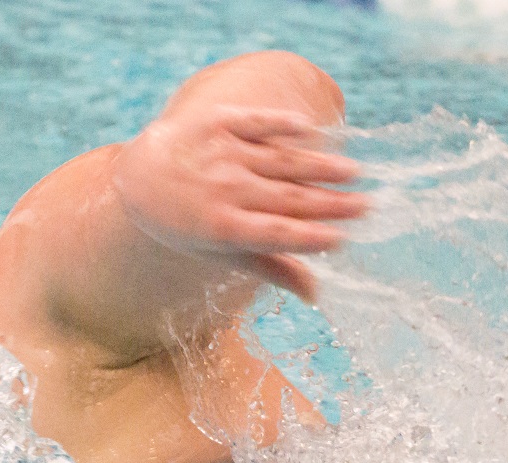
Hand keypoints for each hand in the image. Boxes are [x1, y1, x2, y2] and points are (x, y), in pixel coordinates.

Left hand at [113, 104, 366, 302]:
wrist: (140, 176)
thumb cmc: (189, 223)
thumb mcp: (220, 250)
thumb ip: (270, 268)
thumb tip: (317, 295)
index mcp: (221, 227)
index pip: (275, 234)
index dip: (308, 237)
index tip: (343, 239)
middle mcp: (222, 190)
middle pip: (285, 198)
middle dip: (329, 202)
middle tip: (368, 205)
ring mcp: (220, 153)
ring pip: (279, 161)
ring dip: (318, 165)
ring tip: (353, 171)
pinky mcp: (216, 122)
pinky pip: (255, 123)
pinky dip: (282, 125)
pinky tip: (311, 130)